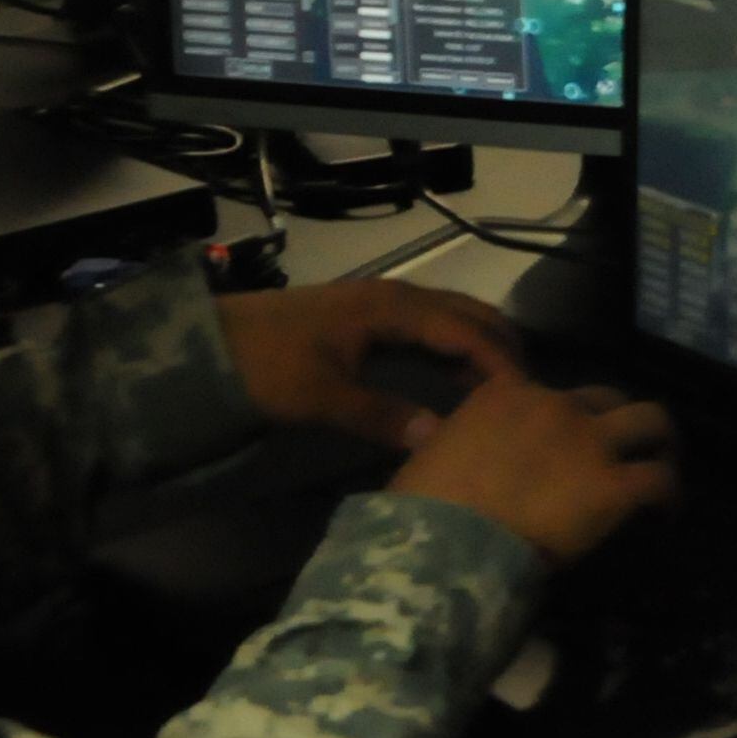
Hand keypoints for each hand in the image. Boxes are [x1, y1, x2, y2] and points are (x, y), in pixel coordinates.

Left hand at [221, 280, 524, 451]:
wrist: (206, 344)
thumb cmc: (264, 365)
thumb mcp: (320, 396)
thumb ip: (380, 416)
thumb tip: (439, 440)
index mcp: (390, 308)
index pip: (465, 330)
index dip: (500, 362)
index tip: (529, 396)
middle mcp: (395, 297)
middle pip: (468, 315)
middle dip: (503, 348)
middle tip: (529, 392)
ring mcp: (381, 304)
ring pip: (451, 318)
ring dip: (481, 346)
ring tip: (504, 388)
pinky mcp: (367, 318)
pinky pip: (430, 327)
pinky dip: (455, 348)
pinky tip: (459, 378)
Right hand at [390, 377, 678, 567]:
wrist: (441, 545)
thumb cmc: (422, 510)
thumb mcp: (431, 454)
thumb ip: (451, 438)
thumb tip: (439, 438)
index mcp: (506, 395)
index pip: (550, 392)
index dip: (564, 417)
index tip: (565, 441)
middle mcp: (556, 405)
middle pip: (607, 399)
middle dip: (617, 422)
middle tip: (621, 450)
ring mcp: (590, 442)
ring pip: (653, 420)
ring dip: (662, 441)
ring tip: (664, 464)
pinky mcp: (614, 484)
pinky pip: (661, 479)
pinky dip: (671, 494)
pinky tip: (666, 512)